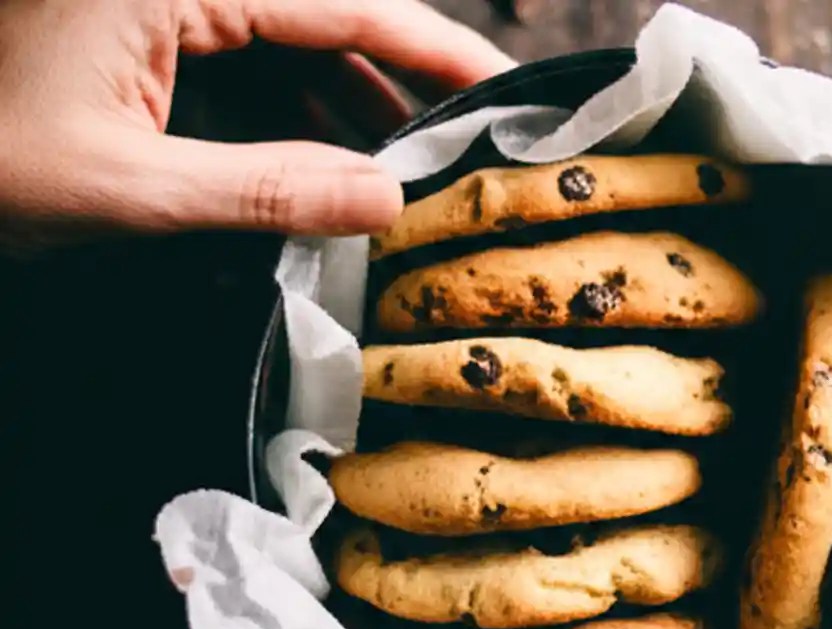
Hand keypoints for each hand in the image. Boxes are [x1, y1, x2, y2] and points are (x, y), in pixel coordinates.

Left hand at [0, 0, 513, 245]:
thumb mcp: (124, 187)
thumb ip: (263, 192)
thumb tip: (385, 198)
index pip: (338, 4)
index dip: (430, 46)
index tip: (499, 84)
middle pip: (328, 13)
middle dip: (404, 72)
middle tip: (471, 131)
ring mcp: (166, 3)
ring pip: (298, 36)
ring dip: (360, 95)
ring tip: (420, 156)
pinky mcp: (152, 31)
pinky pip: (257, 57)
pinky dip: (306, 106)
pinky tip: (340, 155)